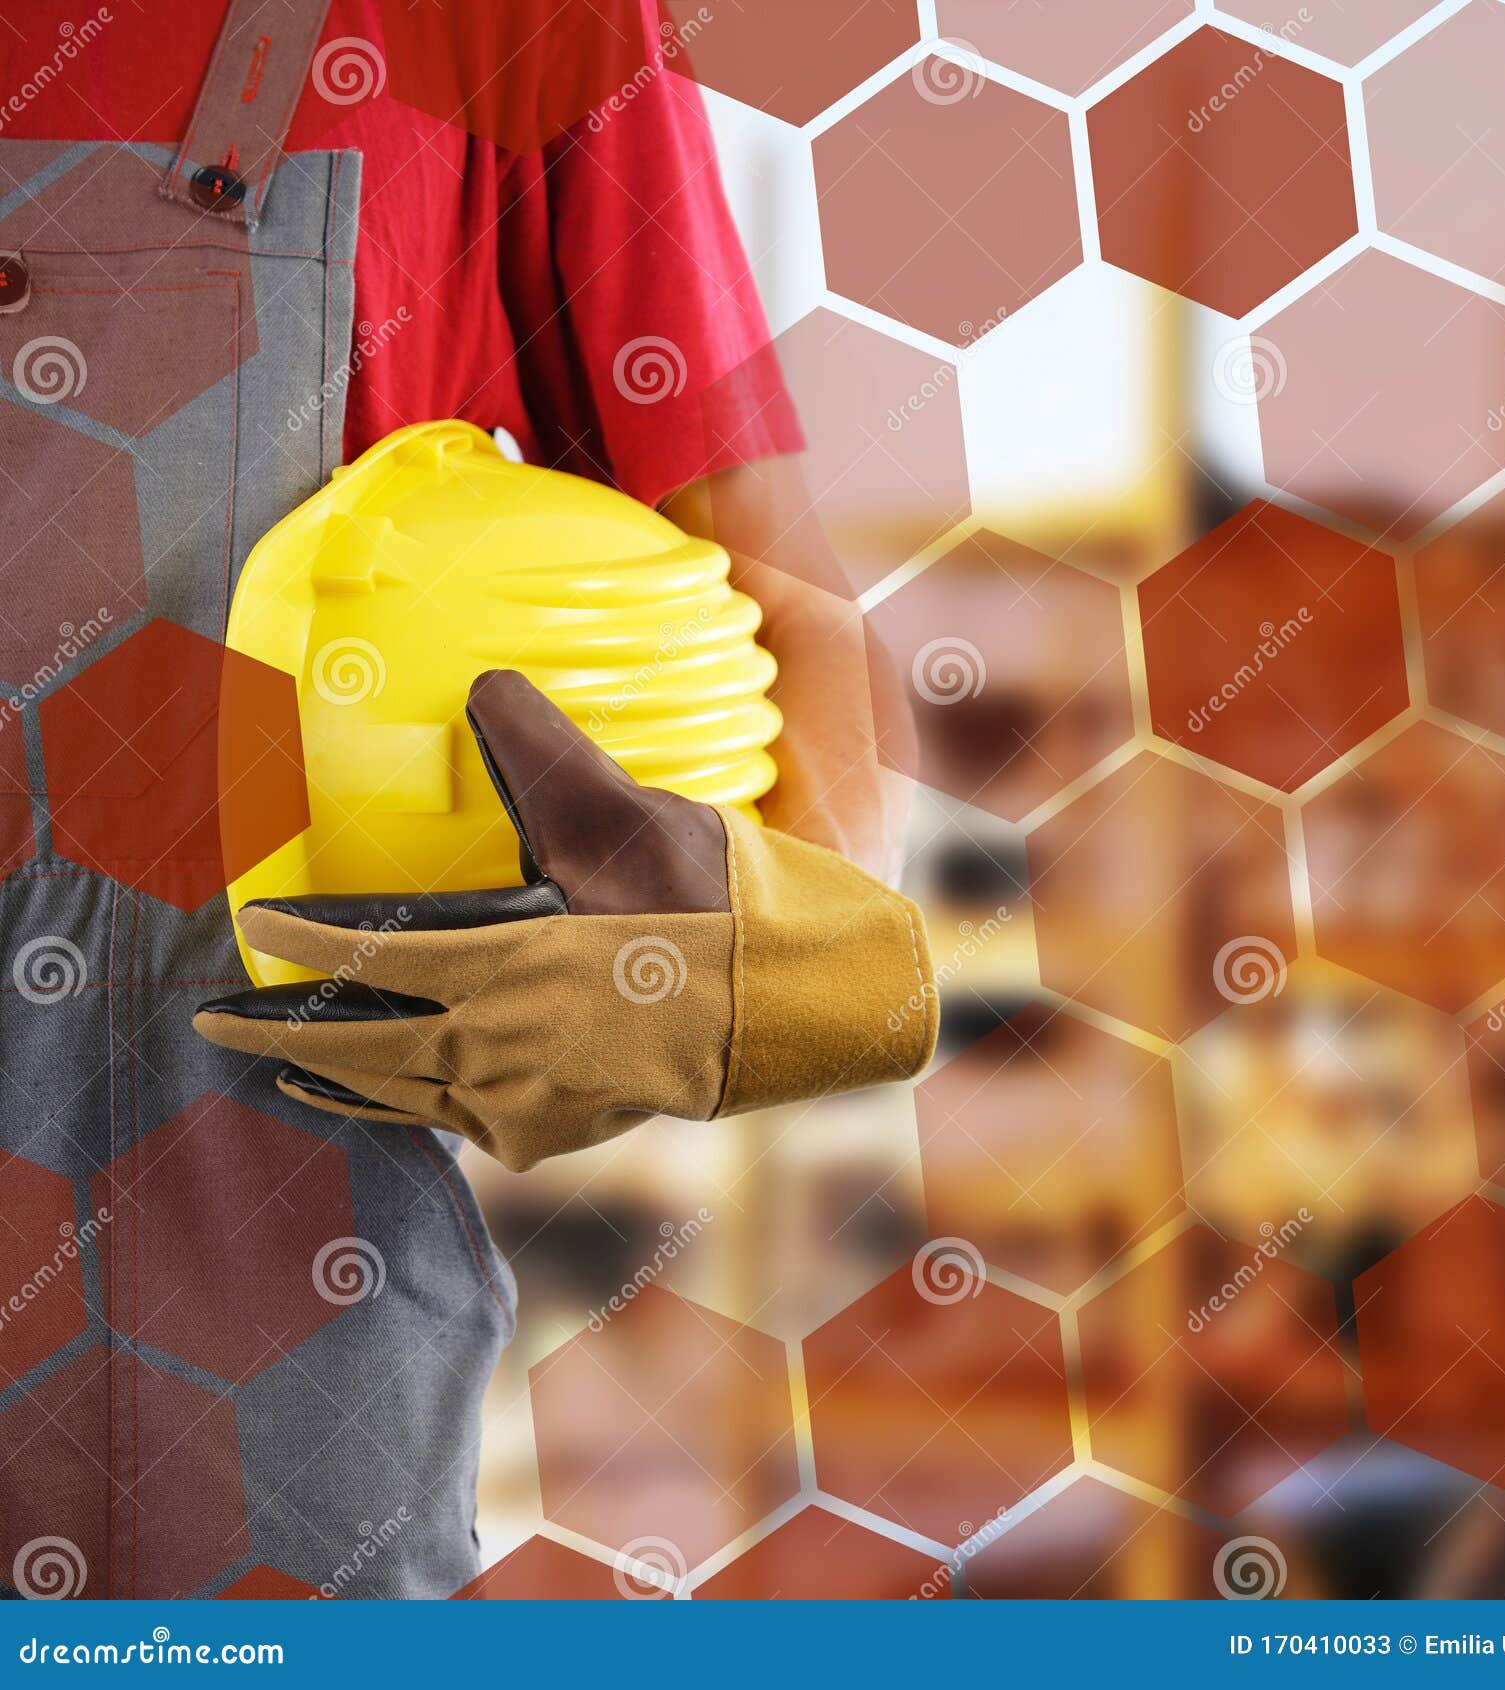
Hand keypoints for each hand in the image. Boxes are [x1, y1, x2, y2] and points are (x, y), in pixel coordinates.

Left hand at [194, 672, 937, 1169]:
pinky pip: (454, 1126)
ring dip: (333, 1084)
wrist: (782, 1009)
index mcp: (506, 972)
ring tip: (284, 1071)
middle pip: (361, 1052)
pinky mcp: (554, 1130)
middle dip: (274, 1036)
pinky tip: (395, 1100)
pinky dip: (406, 1111)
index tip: (249, 932)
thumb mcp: (630, 820)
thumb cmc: (708, 915)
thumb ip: (546, 751)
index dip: (302, 948)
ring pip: (399, 1101)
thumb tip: (487, 683)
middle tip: (209, 1024)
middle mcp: (499, 1048)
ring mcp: (524, 1102)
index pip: (374, 963)